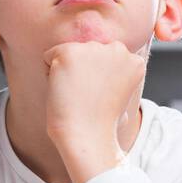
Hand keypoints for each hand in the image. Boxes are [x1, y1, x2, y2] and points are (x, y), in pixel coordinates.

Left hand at [42, 39, 145, 182]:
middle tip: (86, 95)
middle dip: (81, 70)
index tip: (99, 95)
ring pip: (67, 53)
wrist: (87, 133)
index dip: (96, 77)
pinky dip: (48, 73)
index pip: (102, 57)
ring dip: (65, 70)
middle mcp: (117, 49)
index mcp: (134, 60)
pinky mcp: (69, 52)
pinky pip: (48, 56)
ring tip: (76, 92)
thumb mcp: (120, 93)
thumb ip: (115, 72)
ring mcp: (93, 49)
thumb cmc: (100, 121)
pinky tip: (63, 89)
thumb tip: (98, 68)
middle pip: (85, 51)